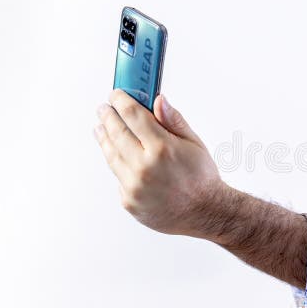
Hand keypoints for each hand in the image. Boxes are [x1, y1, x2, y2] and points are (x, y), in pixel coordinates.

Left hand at [93, 89, 224, 237]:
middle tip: (104, 109)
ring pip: (111, 155)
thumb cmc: (202, 178)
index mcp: (162, 148)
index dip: (121, 101)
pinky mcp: (129, 200)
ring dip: (104, 138)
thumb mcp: (193, 143)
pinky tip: (117, 154)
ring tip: (101, 128)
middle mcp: (144, 167)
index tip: (116, 95)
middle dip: (108, 117)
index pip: (133, 116)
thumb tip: (158, 100)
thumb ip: (173, 121)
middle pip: (116, 133)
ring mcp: (134, 186)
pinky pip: (118, 176)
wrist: (205, 212)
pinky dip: (117, 163)